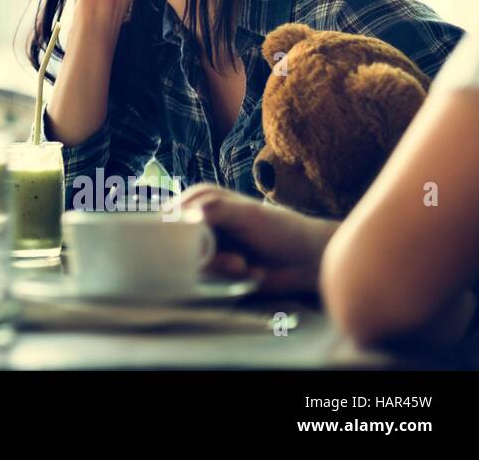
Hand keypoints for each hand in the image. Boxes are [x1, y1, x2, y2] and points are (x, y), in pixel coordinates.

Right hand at [176, 184, 339, 295]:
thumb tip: (179, 214)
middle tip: (236, 261)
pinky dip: (228, 279)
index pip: (170, 214)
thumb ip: (214, 209)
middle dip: (205, 257)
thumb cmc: (281, 229)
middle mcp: (198, 221)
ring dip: (220, 270)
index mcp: (200, 199)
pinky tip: (249, 273)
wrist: (307, 259)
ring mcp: (206, 247)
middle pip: (176, 243)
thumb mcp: (247, 214)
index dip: (180, 233)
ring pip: (190, 264)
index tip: (203, 245)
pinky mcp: (215, 271)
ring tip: (243, 266)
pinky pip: (206, 280)